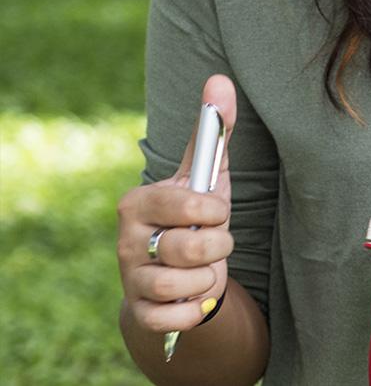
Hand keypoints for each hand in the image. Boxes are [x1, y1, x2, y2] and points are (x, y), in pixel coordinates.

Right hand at [117, 74, 235, 336]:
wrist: (178, 273)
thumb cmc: (194, 217)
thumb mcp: (207, 175)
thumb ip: (214, 130)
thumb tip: (220, 79)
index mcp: (138, 202)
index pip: (187, 204)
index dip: (215, 211)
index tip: (216, 212)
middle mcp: (125, 241)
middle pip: (190, 248)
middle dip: (218, 247)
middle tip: (213, 242)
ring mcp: (129, 279)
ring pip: (183, 284)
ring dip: (209, 278)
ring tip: (204, 268)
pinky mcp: (139, 313)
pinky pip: (172, 318)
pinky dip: (195, 311)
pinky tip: (196, 297)